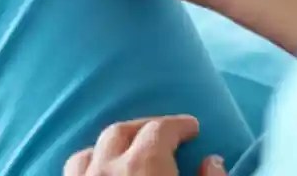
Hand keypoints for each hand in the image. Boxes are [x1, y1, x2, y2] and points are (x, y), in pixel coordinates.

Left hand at [61, 115, 226, 175]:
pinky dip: (87, 170)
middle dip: (143, 127)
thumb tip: (211, 162)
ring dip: (106, 148)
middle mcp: (106, 171)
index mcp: (143, 166)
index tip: (192, 128)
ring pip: (85, 155)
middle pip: (120, 132)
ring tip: (123, 154)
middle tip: (162, 134)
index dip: (179, 125)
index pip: (161, 129)